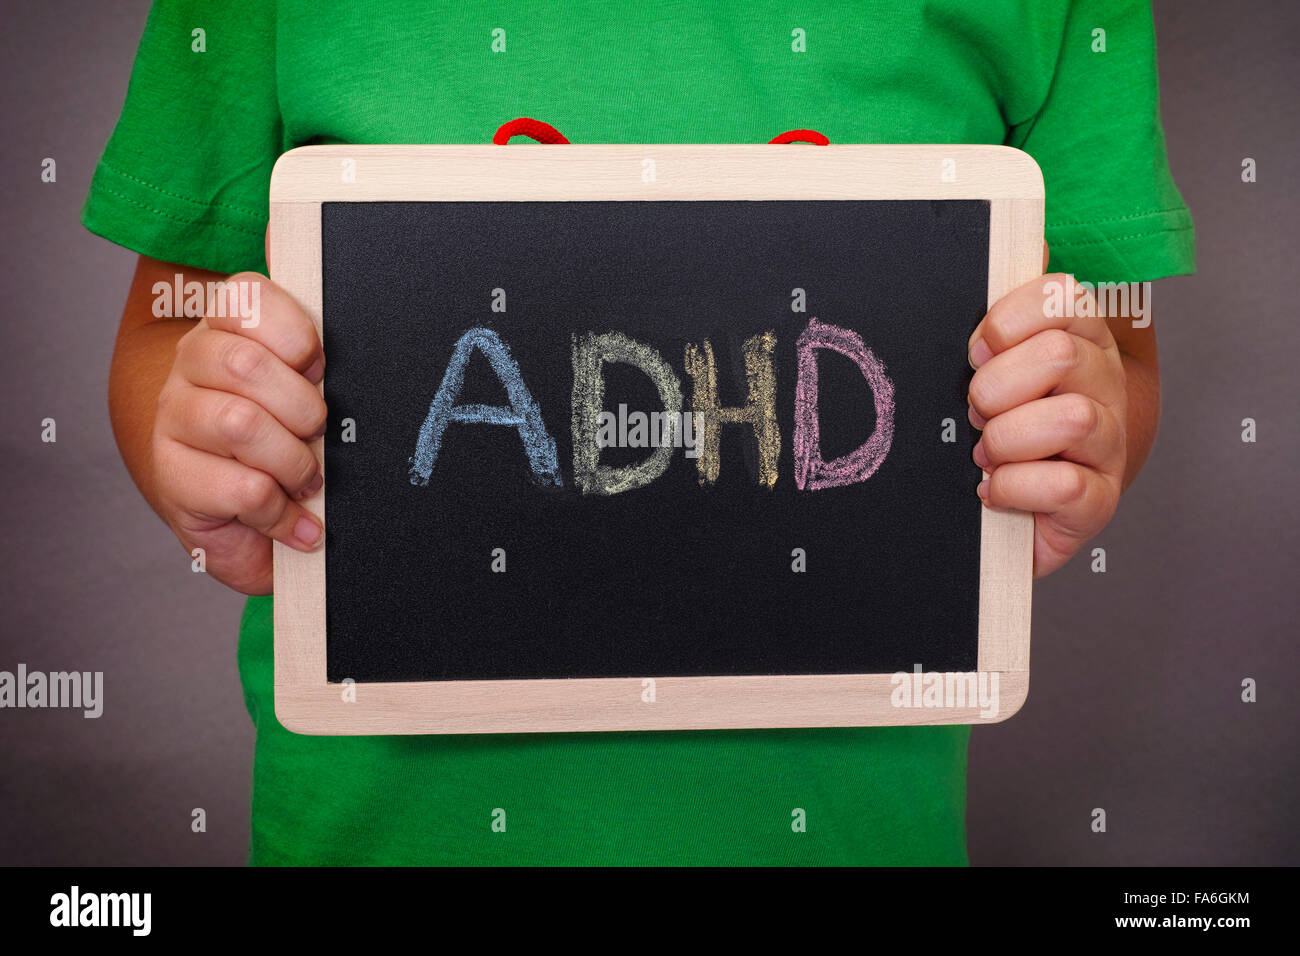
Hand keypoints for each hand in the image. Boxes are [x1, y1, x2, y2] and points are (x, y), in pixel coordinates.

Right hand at [152, 273, 325, 593]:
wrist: (239, 518)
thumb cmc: (283, 444)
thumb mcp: (307, 394)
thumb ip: (315, 359)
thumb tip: (340, 331)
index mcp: (227, 329)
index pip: (248, 297)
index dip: (296, 337)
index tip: (317, 370)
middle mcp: (190, 364)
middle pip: (245, 364)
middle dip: (302, 409)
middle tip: (316, 433)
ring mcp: (173, 418)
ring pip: (240, 425)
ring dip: (292, 463)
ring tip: (304, 482)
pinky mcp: (172, 476)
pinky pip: (243, 488)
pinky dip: (281, 511)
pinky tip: (291, 519)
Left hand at [967, 270, 1127, 576]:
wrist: (1031, 499)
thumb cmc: (1009, 420)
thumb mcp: (998, 357)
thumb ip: (1010, 304)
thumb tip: (1029, 239)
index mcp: (1078, 337)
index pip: (1061, 296)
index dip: (1006, 323)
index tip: (977, 352)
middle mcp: (1102, 384)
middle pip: (1058, 355)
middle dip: (997, 388)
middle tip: (978, 410)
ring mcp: (1107, 443)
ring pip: (1070, 419)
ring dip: (1007, 440)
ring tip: (988, 453)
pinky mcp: (1098, 500)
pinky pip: (1067, 486)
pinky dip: (1015, 488)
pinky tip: (996, 489)